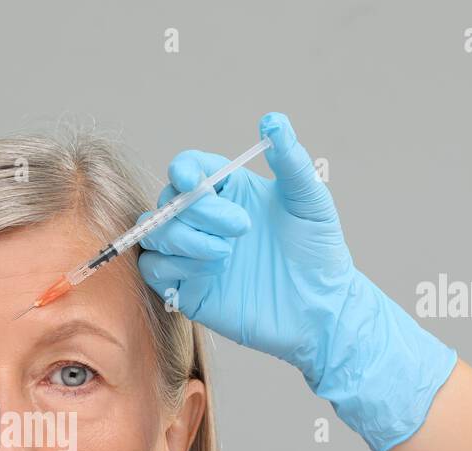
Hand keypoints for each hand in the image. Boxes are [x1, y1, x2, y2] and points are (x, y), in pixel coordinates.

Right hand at [136, 111, 457, 450]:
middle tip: (241, 228)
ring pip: (155, 232)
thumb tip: (274, 120)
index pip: (190, 169)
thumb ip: (290, 161)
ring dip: (184, 239)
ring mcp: (192, 254)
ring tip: (226, 254)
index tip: (194, 181)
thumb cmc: (318, 253)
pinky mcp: (185, 287)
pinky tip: (211, 271)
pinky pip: (153, 268)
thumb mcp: (309, 201)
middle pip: (168, 200)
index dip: (184, 170)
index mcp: (230, 192)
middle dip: (197, 211)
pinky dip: (174, 265)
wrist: (318, 309)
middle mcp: (205, 221)